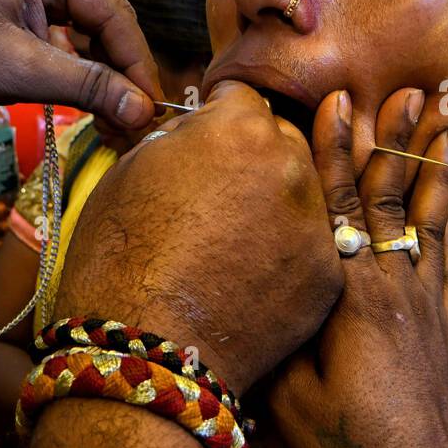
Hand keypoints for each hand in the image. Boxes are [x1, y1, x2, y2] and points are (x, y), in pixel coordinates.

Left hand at [0, 0, 161, 130]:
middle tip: (131, 117)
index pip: (113, 12)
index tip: (151, 107)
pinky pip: (59, 25)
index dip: (137, 64)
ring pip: (84, 24)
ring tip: (106, 114)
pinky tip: (75, 93)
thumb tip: (143, 111)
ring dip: (95, 69)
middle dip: (118, 69)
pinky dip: (69, 60)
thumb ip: (88, 87)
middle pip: (103, 16)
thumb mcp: (19, 70)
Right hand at [54, 81, 343, 394]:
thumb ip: (180, 135)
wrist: (144, 350)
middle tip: (219, 198)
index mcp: (240, 128)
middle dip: (256, 158)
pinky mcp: (329, 272)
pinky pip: (314, 246)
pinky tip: (252, 277)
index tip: (209, 142)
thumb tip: (201, 127)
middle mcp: (291, 164)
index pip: (242, 98)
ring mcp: (316, 220)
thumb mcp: (129, 171)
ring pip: (306, 192)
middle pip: (282, 140)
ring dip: (278, 204)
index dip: (220, 117)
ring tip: (234, 241)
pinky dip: (289, 255)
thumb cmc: (119, 258)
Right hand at [270, 89, 447, 447]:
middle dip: (398, 141)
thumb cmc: (348, 447)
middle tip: (410, 91)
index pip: (342, 206)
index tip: (339, 101)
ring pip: (432, 221)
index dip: (338, 151)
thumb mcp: (289, 396)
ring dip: (436, 170)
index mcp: (354, 295)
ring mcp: (431, 305)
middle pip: (396, 199)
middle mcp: (398, 287)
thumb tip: (265, 285)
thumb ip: (283, 331)